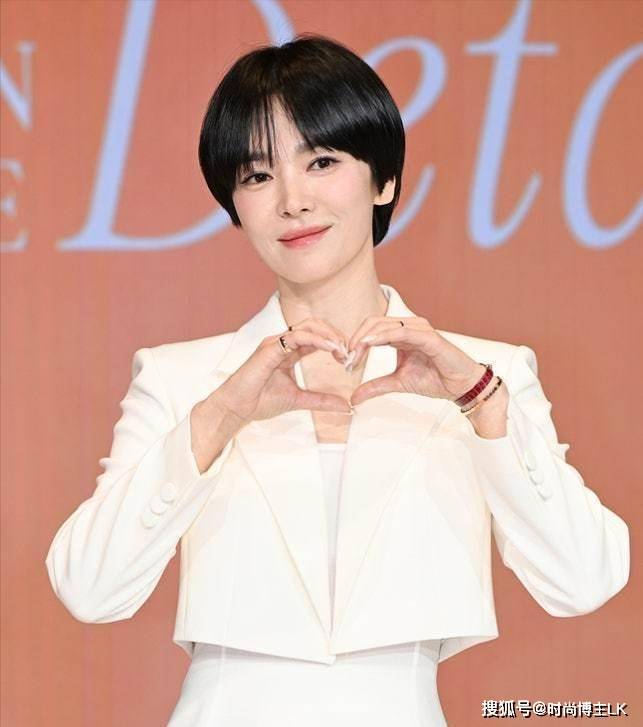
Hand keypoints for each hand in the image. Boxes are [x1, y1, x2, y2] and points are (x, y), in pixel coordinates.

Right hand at [213, 318, 351, 425]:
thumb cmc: (260, 401)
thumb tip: (346, 407)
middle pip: (315, 325)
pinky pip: (297, 336)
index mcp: (289, 351)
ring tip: (342, 350)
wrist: (237, 408)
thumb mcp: (299, 400)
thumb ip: (322, 400)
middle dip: (335, 335)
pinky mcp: (270, 348)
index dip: (335, 343)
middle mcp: (283, 343)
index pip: (316, 337)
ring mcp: (275, 342)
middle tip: (349, 352)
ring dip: (329, 335)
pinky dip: (317, 340)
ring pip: (308, 326)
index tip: (349, 358)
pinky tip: (330, 349)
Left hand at [346, 315, 487, 405]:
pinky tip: (370, 344)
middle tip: (346, 358)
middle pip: (373, 322)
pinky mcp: (428, 336)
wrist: (461, 387)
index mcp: (400, 334)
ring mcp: (419, 329)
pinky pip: (402, 331)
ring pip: (385, 324)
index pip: (371, 329)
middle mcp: (408, 326)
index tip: (345, 361)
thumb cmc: (435, 379)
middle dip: (356, 339)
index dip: (355, 342)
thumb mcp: (397, 383)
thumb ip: (375, 386)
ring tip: (354, 353)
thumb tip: (353, 398)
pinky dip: (383, 336)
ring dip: (366, 338)